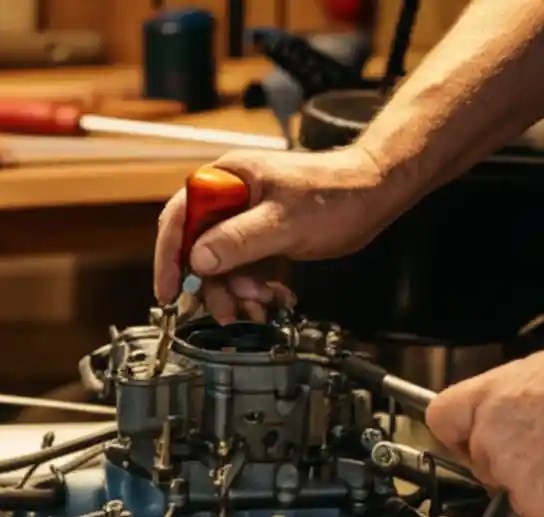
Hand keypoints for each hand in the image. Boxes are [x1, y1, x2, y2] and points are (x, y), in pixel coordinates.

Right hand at [153, 146, 402, 322]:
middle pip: (198, 246)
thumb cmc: (335, 194)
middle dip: (212, 283)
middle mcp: (230, 196)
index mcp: (227, 179)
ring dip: (235, 290)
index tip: (170, 290)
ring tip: (257, 306)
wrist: (373, 194)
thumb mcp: (284, 222)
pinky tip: (268, 299)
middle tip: (226, 311)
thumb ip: (239, 240)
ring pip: (221, 263)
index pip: (180, 216)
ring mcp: (245, 216)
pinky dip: (251, 287)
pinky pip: (243, 267)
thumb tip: (198, 258)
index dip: (170, 255)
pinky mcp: (261, 236)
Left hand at [424, 347, 543, 516]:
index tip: (475, 441)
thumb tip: (515, 416)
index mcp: (483, 401)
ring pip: (518, 498)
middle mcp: (486, 442)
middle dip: (514, 467)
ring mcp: (510, 479)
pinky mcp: (538, 510)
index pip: (442, 421)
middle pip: (484, 466)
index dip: (459, 435)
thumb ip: (511, 401)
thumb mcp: (538, 372)